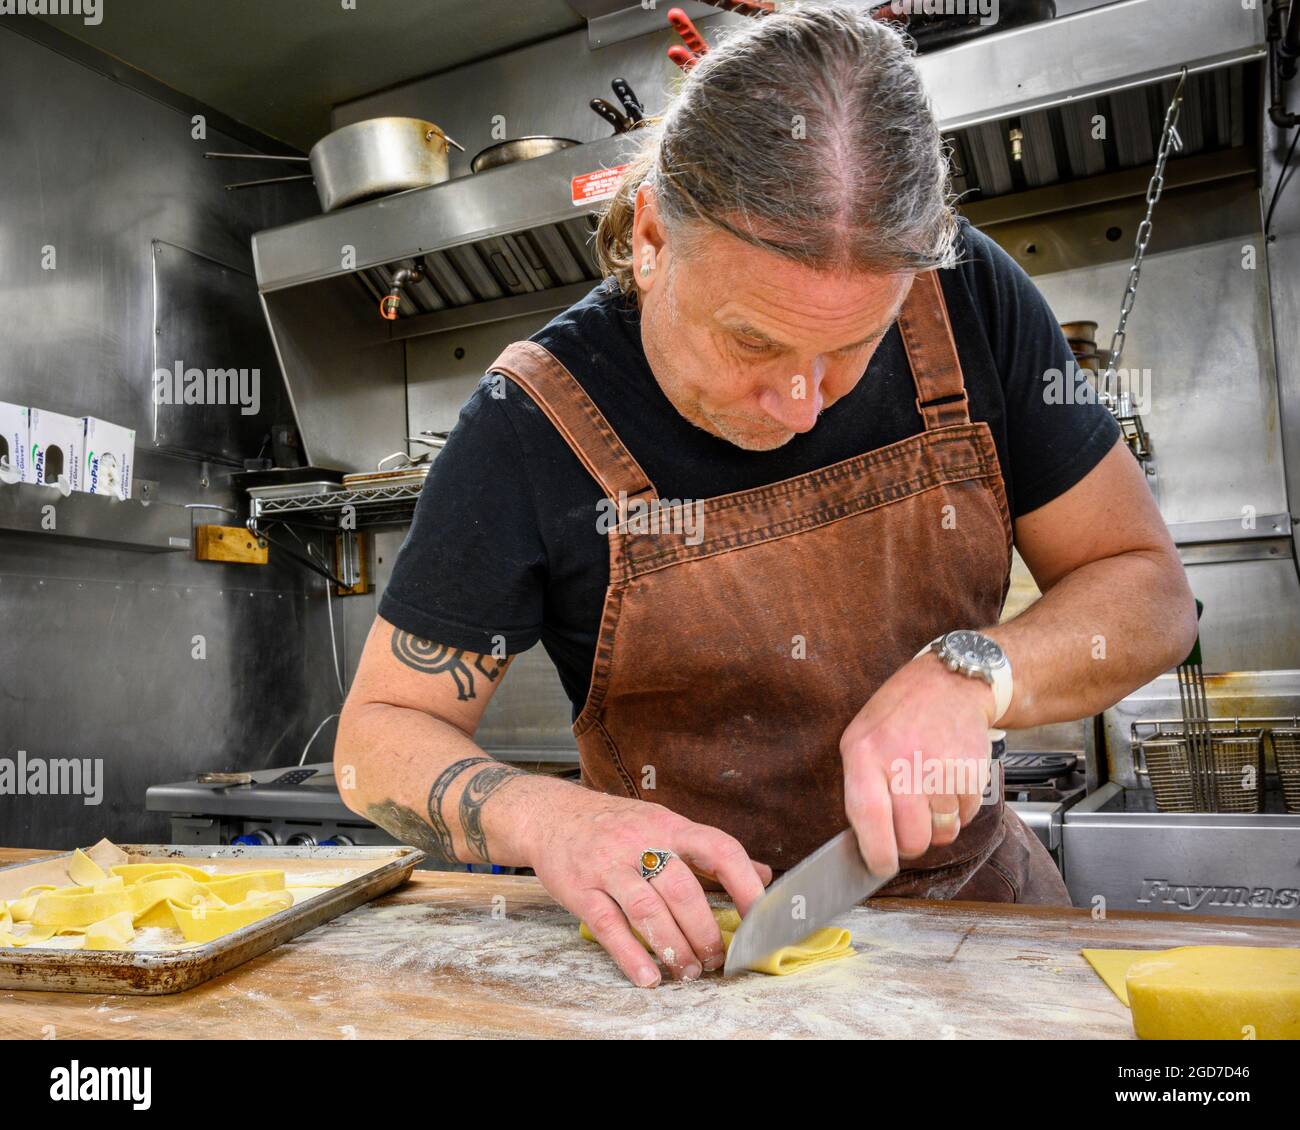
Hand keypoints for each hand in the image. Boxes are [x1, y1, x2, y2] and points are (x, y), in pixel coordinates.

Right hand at [520, 785, 770, 986]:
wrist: (550, 814)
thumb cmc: (614, 825)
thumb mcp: (664, 824)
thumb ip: (710, 851)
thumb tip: (763, 874)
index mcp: (669, 825)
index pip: (717, 848)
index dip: (744, 883)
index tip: (761, 915)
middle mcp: (641, 842)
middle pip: (682, 889)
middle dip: (704, 930)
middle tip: (717, 959)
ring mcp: (608, 866)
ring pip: (647, 909)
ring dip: (673, 945)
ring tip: (689, 970)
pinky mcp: (581, 889)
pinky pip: (609, 926)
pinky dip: (631, 955)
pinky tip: (649, 976)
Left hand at [838, 651, 997, 876]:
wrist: (950, 684)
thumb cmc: (899, 715)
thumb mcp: (861, 738)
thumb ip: (860, 788)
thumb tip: (865, 844)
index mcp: (865, 753)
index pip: (869, 818)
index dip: (876, 852)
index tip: (879, 866)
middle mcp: (902, 762)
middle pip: (912, 838)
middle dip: (911, 843)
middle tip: (909, 824)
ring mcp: (940, 769)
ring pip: (942, 834)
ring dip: (937, 826)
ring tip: (929, 792)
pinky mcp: (970, 774)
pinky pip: (966, 818)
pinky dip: (959, 811)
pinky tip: (948, 783)